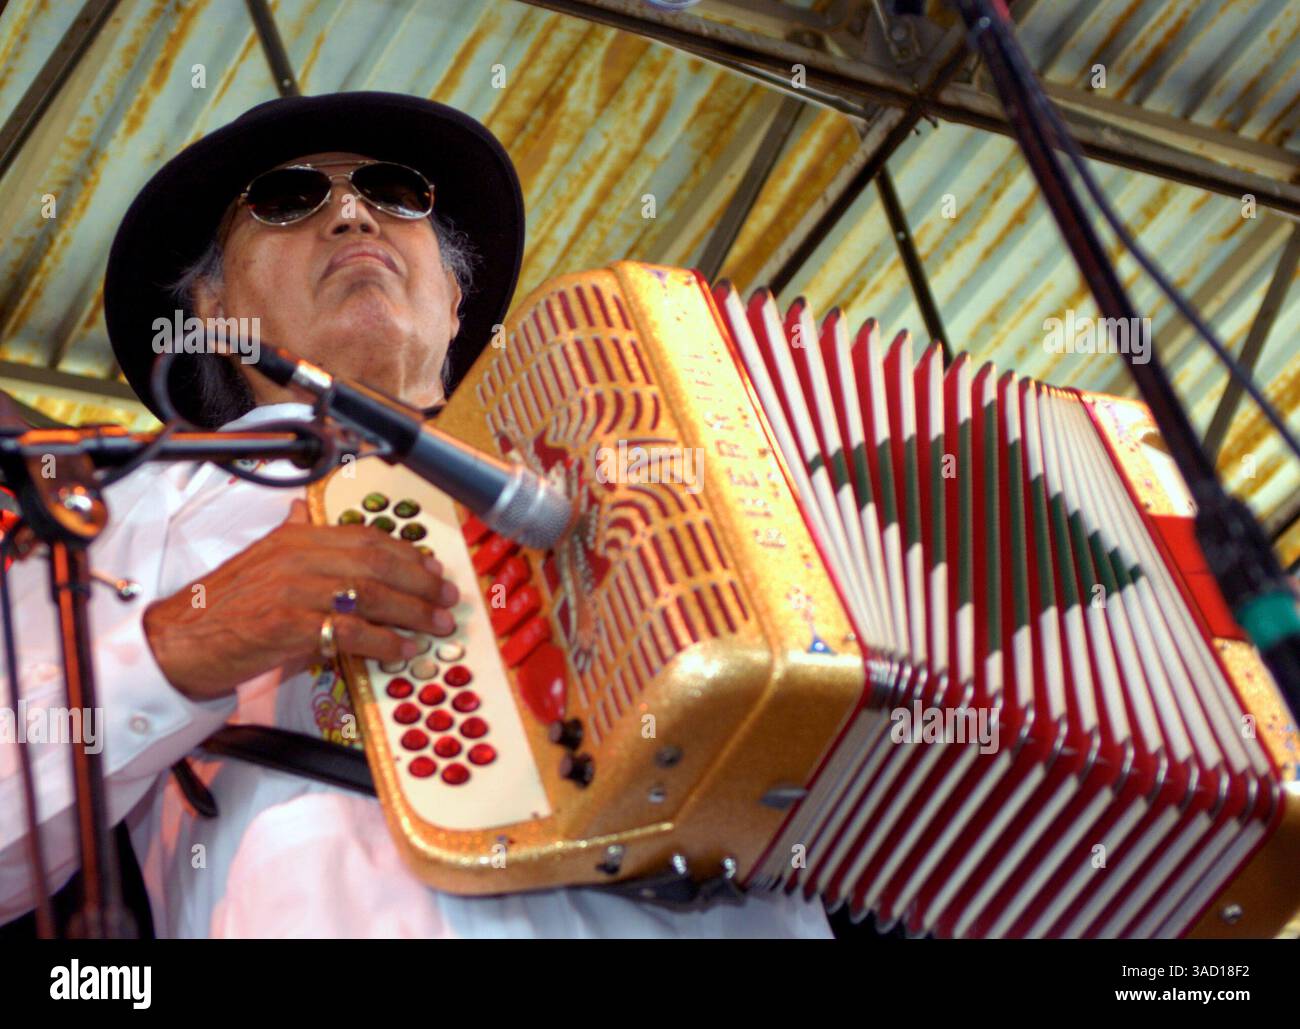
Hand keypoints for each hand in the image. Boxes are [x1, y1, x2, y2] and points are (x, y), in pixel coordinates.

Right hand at [142, 499, 458, 700]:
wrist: (178, 642)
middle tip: (447, 599)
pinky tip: (401, 649)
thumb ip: (293, 539)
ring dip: (412, 611)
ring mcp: (292, 590)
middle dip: (420, 582)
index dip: (407, 553)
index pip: (366, 537)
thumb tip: (306, 512)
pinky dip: (382, 640)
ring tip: (436, 625)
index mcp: (295, 538)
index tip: (434, 569)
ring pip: (369, 593)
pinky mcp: (287, 625)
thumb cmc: (223, 609)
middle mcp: (297, 557)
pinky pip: (348, 630)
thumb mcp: (261, 562)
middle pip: (376, 563)